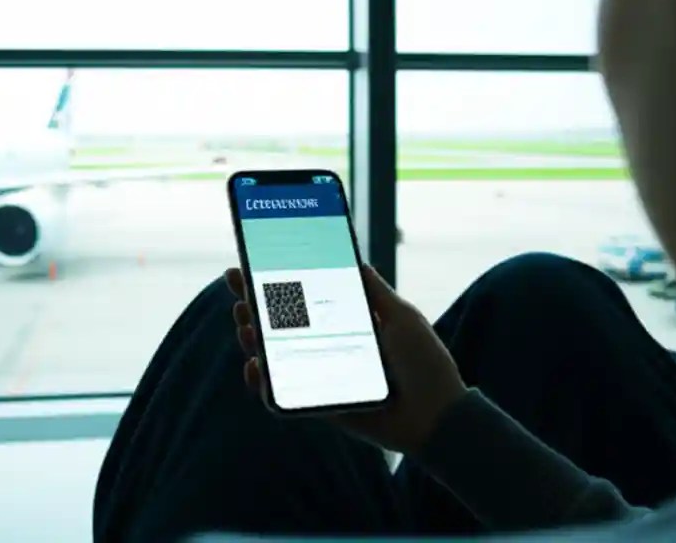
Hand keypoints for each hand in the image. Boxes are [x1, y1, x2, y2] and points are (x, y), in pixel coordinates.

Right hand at [226, 266, 466, 454]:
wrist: (437, 414)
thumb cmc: (425, 363)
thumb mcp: (402, 317)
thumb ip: (376, 292)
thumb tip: (356, 260)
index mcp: (347, 324)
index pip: (303, 298)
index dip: (275, 281)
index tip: (252, 262)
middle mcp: (329, 347)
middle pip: (281, 324)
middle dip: (253, 302)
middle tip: (238, 284)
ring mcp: (321, 376)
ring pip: (275, 355)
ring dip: (253, 337)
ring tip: (244, 321)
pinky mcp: (320, 404)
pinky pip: (281, 394)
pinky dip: (262, 382)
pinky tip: (255, 366)